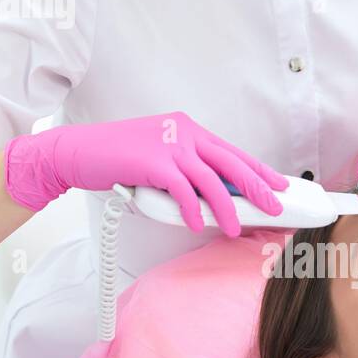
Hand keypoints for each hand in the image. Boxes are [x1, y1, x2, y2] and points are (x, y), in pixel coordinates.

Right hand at [4, 110, 287, 235]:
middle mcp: (182, 132)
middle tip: (277, 207)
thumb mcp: (156, 157)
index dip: (257, 169)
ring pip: (211, 179)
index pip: (231, 151)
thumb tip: (211, 196)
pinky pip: (183, 190)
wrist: (77, 151)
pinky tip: (195, 224)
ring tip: (234, 228)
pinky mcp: (153, 162)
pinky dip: (191, 210)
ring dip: (226, 207)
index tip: (279, 185)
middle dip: (257, 187)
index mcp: (186, 128)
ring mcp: (168, 145)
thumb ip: (183, 170)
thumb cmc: (114, 158)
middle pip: (231, 162)